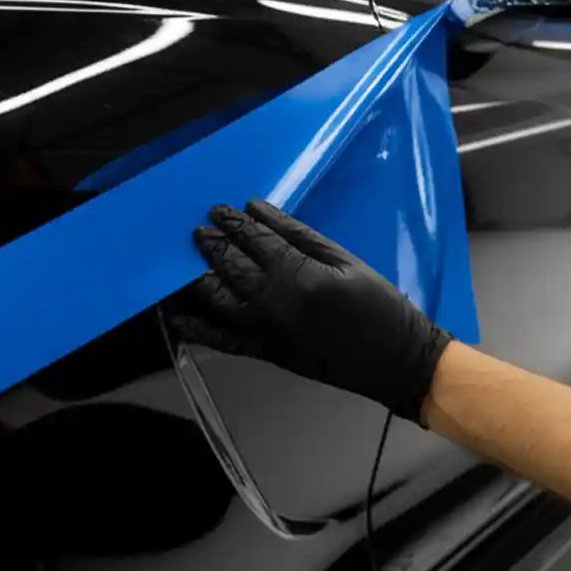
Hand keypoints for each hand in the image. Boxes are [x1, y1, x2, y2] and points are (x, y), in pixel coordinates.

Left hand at [177, 200, 452, 421]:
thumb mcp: (345, 260)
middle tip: (198, 230)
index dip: (232, 222)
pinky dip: (196, 327)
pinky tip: (177, 314)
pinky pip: (219, 340)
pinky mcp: (263, 353)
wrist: (393, 361)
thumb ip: (299, 235)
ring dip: (196, 276)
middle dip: (210, 244)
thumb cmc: (378, 305)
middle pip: (228, 265)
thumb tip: (259, 209)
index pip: (252, 240)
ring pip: (216, 298)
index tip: (217, 209)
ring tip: (187, 260)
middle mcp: (272, 302)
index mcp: (297, 274)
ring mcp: (263, 330)